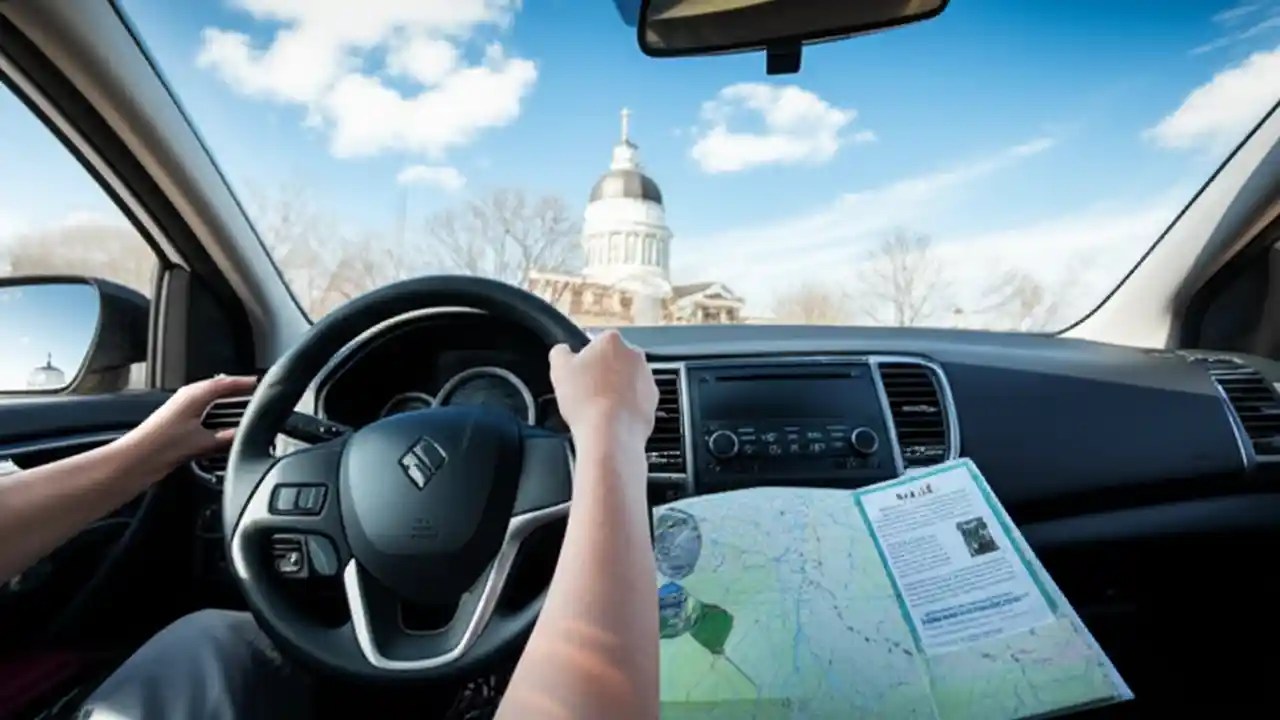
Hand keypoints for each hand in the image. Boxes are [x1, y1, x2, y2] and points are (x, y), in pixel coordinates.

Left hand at [121, 375, 257, 471]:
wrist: (137, 460)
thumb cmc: (162, 445)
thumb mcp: (203, 442)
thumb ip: (227, 438)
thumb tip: (243, 434)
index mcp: (195, 395)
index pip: (226, 383)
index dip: (245, 383)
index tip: (260, 384)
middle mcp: (187, 398)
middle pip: (218, 389)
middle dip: (237, 391)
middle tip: (256, 395)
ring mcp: (181, 409)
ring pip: (211, 400)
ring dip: (226, 403)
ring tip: (243, 409)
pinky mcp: (178, 422)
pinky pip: (204, 413)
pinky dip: (216, 415)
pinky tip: (222, 428)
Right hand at [549, 331, 656, 448]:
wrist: (611, 434)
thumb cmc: (585, 399)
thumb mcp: (558, 369)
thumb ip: (560, 352)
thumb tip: (563, 350)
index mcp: (612, 340)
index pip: (596, 342)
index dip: (585, 359)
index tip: (578, 374)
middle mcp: (635, 354)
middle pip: (614, 360)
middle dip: (603, 372)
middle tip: (586, 391)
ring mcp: (647, 378)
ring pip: (626, 379)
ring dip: (615, 389)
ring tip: (599, 407)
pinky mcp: (653, 400)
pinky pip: (636, 399)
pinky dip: (626, 406)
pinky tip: (612, 417)